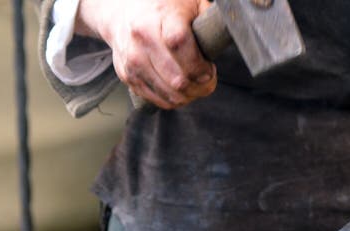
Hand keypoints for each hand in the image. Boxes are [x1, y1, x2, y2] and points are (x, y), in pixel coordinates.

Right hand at [76, 0, 216, 108]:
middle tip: (207, 80)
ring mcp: (133, 59)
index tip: (210, 70)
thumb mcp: (190, 4)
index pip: (180, 45)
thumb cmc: (165, 9)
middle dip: (200, 86)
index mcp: (160, 17)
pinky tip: (181, 89)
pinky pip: (158, 101)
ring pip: (169, 95)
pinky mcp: (127, 76)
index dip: (199, 65)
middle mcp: (142, 38)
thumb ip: (208, 21)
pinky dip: (175, 100)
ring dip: (190, 96)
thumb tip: (226, 40)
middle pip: (177, 79)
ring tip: (196, 85)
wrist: (123, 12)